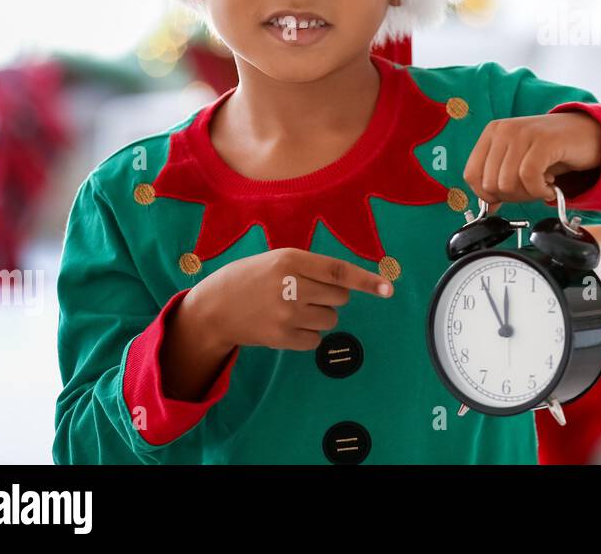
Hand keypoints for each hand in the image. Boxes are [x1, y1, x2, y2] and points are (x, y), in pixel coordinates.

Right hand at [185, 247, 394, 352]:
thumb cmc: (250, 278)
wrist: (213, 309)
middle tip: (305, 293)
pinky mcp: (281, 338)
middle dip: (330, 296)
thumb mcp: (277, 260)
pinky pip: (316, 340)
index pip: (339, 271)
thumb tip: (350, 283)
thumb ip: (310, 268)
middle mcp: (291, 286)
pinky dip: (308, 334)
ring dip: (320, 315)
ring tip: (293, 309)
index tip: (388, 289)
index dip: (367, 280)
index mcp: (291, 260)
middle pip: (340, 297)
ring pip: (331, 319)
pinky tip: (287, 325)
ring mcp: (286, 314)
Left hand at [463, 112, 600, 205]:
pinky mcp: (543, 141)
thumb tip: (488, 206)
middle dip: (512, 196)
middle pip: (490, 184)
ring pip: (507, 183)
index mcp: (492, 133)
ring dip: (528, 194)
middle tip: (532, 190)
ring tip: (543, 186)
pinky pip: (529, 177)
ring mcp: (523, 133)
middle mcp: (504, 130)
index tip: (508, 197)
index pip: (471, 175)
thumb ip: (500, 180)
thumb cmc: (553, 150)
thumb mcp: (520, 162)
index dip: (488, 196)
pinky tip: (551, 188)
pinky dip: (540, 191)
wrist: (590, 133)